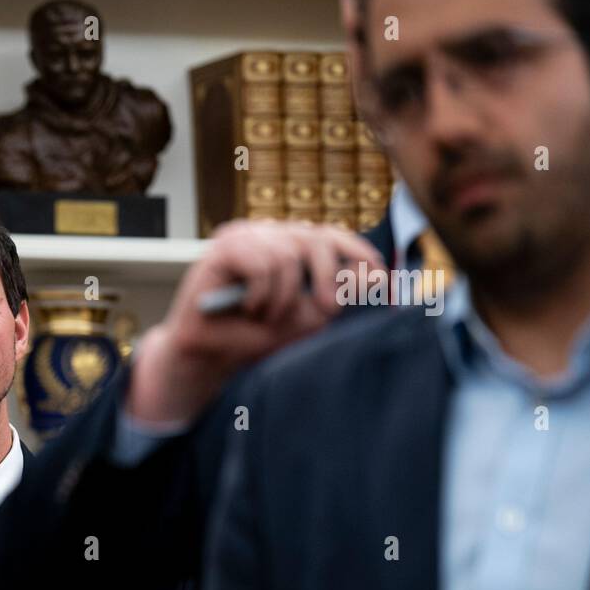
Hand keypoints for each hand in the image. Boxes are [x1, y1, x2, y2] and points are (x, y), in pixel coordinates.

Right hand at [127, 219, 385, 423]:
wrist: (210, 355)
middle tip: (328, 309)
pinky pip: (260, 262)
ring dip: (283, 296)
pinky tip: (247, 308)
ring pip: (286, 254)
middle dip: (328, 275)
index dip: (358, 252)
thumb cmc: (256, 336)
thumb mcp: (306, 320)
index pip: (331, 235)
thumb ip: (336, 298)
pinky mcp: (222, 247)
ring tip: (265, 316)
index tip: (379, 279)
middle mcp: (268, 234)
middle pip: (314, 238)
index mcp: (289, 246)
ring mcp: (244, 236)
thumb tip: (369, 277)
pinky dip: (261, 293)